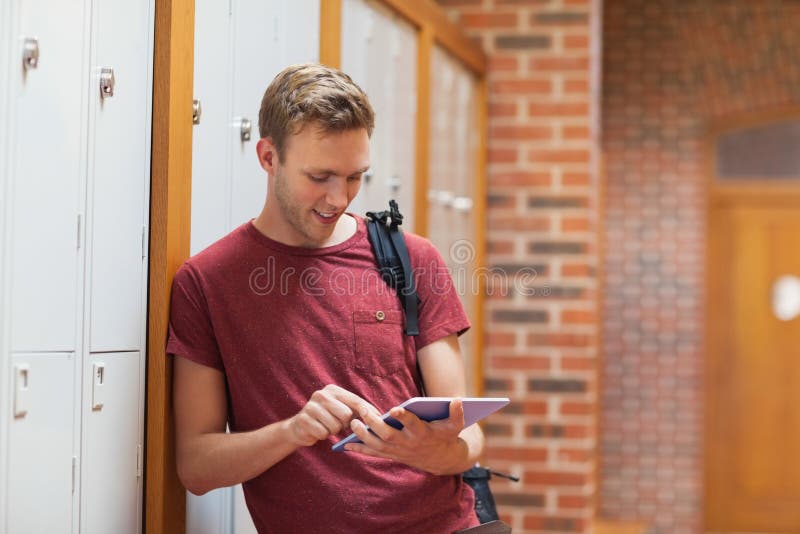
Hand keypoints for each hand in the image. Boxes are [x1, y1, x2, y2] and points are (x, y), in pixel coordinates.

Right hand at [285, 385, 379, 447]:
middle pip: (346, 415)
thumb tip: (378, 417)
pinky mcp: (304, 420)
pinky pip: (323, 433)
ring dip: (333, 431)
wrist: (299, 428)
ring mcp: (311, 406)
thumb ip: (355, 410)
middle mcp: (321, 394)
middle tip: (338, 425)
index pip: (356, 401)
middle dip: (345, 424)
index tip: (378, 420)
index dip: (368, 412)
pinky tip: (318, 430)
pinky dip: (323, 435)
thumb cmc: (326, 419)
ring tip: (327, 427)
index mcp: (333, 390)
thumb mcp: (340, 410)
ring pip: (335, 426)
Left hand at [344, 398, 468, 474]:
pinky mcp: (391, 455)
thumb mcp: (455, 425)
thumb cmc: (446, 436)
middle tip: (362, 412)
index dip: (403, 417)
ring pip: (377, 445)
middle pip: (388, 436)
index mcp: (423, 433)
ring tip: (352, 423)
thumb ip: (457, 413)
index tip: (394, 409)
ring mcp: (398, 451)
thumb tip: (457, 399)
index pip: (412, 424)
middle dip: (374, 425)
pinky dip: (359, 449)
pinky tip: (345, 445)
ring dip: (363, 436)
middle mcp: (408, 443)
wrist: (441, 459)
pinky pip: (373, 454)